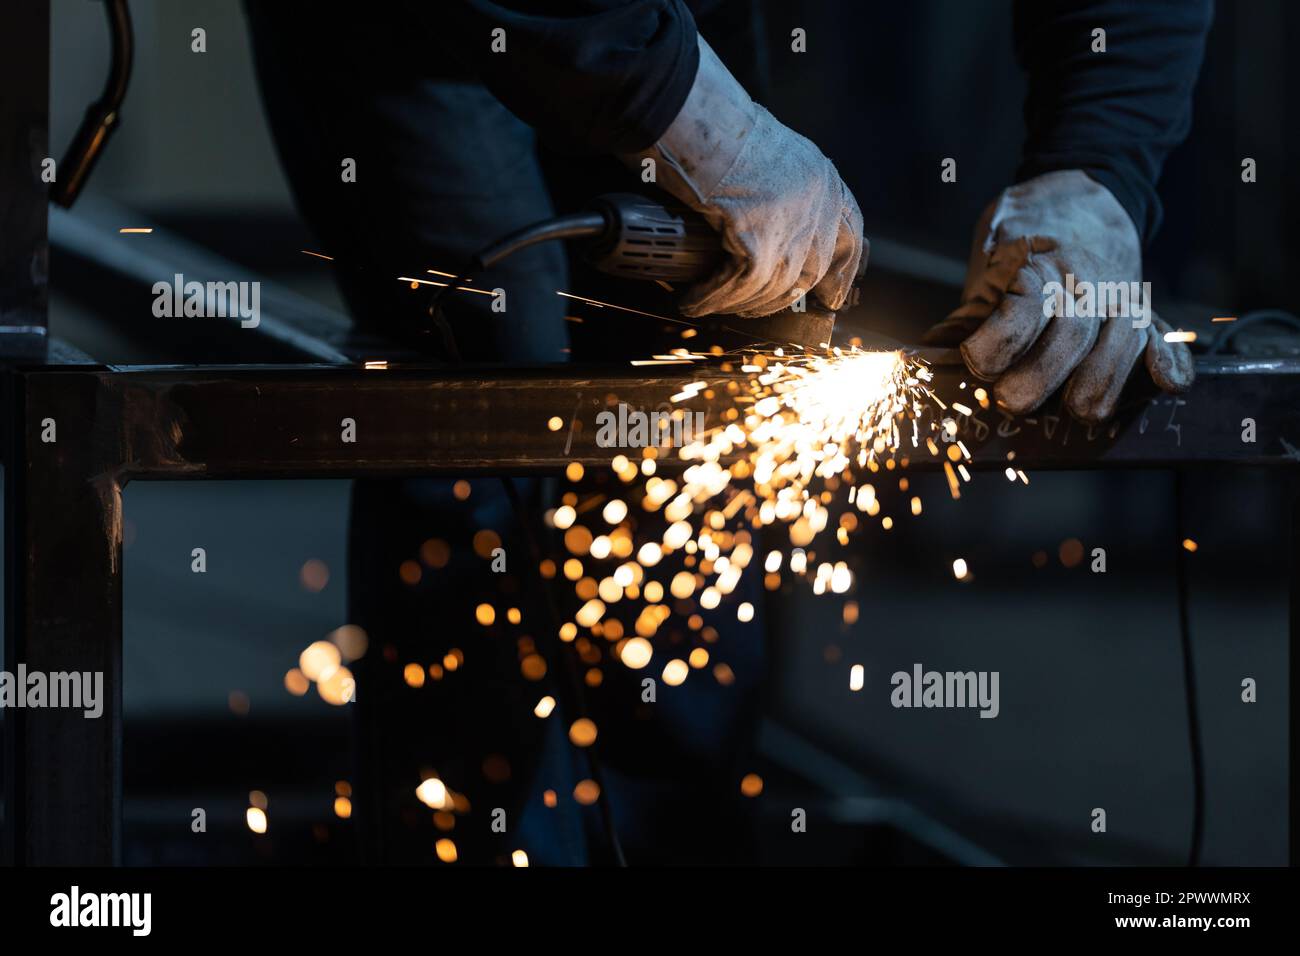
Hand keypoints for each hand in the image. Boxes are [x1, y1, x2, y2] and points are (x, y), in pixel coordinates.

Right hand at [623, 37, 863, 318]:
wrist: (689, 111)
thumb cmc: (711, 121)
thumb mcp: (764, 149)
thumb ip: (775, 183)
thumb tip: (754, 216)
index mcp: (820, 175)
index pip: (849, 233)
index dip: (843, 269)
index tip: (835, 293)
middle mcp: (814, 201)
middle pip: (811, 271)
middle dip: (785, 299)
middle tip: (759, 311)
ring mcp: (790, 222)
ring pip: (774, 288)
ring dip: (741, 304)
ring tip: (714, 304)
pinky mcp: (757, 238)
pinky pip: (738, 286)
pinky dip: (712, 298)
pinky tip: (694, 300)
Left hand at [923, 170, 1192, 421]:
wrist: (1080, 191)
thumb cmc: (1022, 236)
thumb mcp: (989, 259)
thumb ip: (970, 309)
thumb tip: (930, 352)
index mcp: (1037, 268)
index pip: (1022, 309)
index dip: (997, 343)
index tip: (975, 360)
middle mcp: (1083, 282)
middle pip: (1071, 335)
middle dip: (1040, 377)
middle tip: (1012, 400)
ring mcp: (1117, 294)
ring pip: (1121, 341)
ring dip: (1101, 382)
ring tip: (1079, 411)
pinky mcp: (1140, 307)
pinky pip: (1162, 333)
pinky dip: (1170, 359)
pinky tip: (1169, 384)